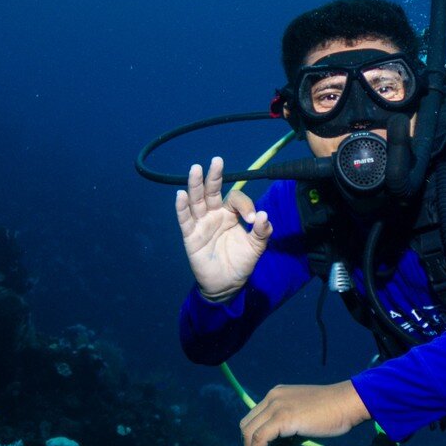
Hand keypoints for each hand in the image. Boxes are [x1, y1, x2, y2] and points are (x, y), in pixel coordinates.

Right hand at [175, 157, 273, 301]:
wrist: (227, 284)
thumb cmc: (241, 262)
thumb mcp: (256, 247)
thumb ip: (262, 232)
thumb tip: (264, 216)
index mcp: (230, 213)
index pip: (235, 199)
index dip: (245, 205)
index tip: (253, 219)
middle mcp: (214, 214)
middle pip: (212, 191)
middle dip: (214, 176)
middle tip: (217, 160)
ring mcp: (201, 223)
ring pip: (197, 200)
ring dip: (195, 185)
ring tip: (196, 169)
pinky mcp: (190, 236)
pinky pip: (185, 220)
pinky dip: (182, 207)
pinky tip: (180, 195)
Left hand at [240, 381, 370, 445]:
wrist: (348, 403)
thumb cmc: (333, 413)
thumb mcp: (304, 423)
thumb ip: (286, 435)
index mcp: (277, 395)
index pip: (254, 418)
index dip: (252, 438)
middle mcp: (273, 397)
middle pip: (246, 425)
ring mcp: (276, 406)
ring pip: (248, 432)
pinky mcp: (282, 418)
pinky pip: (259, 439)